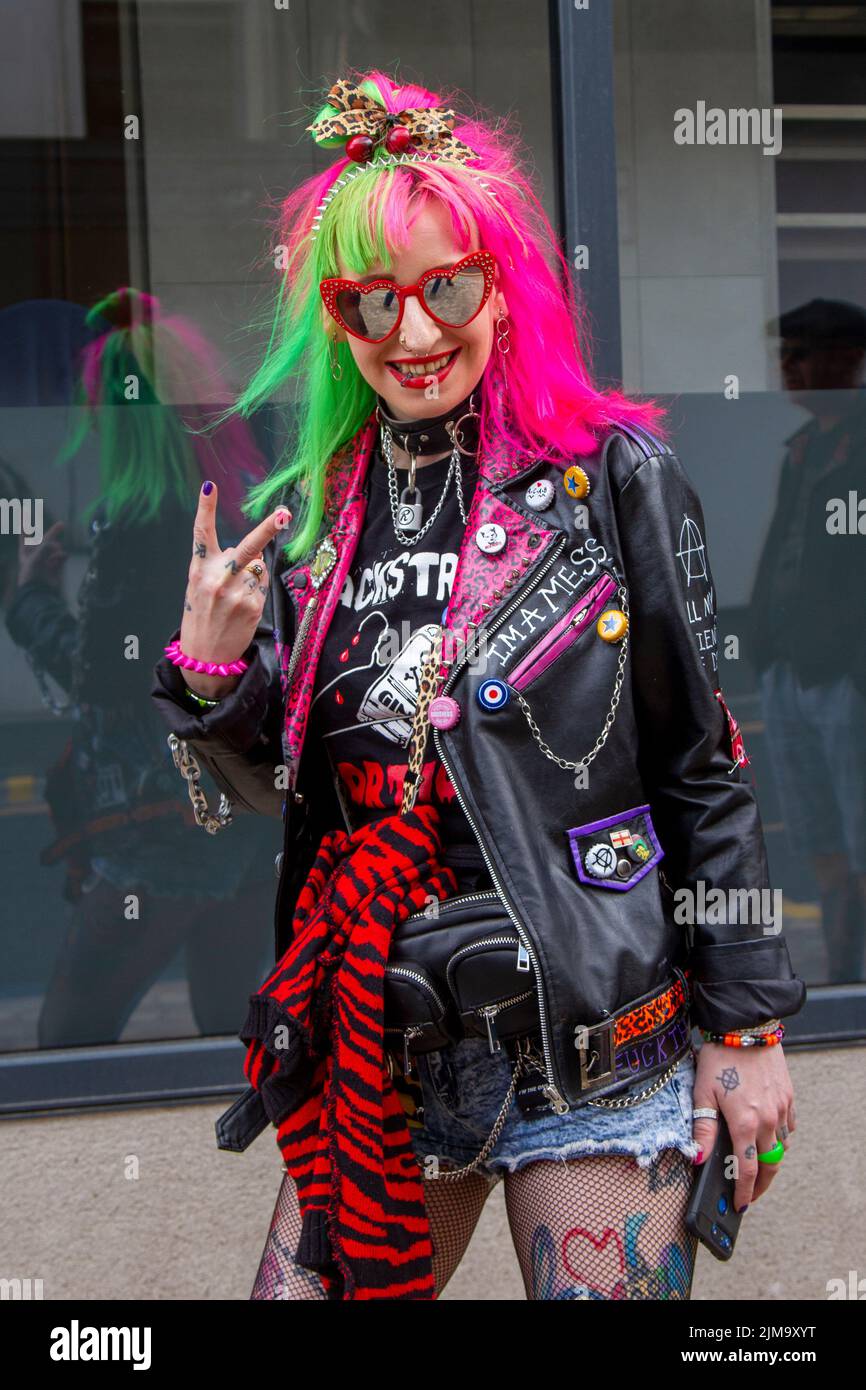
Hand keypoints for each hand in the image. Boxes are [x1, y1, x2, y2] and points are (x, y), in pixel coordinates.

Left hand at [17, 521, 66, 589]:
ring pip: (54, 548)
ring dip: (56, 549)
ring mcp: (47, 560)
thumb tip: (58, 547)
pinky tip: (59, 559)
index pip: (25, 537)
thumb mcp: (35, 558)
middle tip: (62, 524)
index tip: (24, 513)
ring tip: (55, 556)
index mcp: (26, 552)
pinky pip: (62, 556)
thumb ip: (45, 548)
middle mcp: (36, 555)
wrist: (40, 592)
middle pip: (45, 540)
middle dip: (53, 533)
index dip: (25, 527)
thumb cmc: (32, 575)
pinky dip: (62, 556)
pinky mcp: (56, 566)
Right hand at [179, 481, 291, 697]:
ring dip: (252, 573)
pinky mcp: (253, 605)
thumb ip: (218, 564)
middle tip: (283, 514)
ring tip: (235, 595)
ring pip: (258, 566)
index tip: (208, 487)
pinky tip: (242, 606)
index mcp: (199, 569)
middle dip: (268, 529)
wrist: (204, 655)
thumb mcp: (199, 586)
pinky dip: (256, 590)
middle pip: (247, 547)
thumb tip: (244, 552)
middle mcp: (217, 578)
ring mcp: (237, 592)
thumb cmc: (202, 615)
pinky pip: (262, 585)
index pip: (201, 533)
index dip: (205, 508)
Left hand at [692, 1039, 795, 1212]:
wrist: (746, 1026)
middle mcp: (768, 1120)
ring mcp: (782, 1109)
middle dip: (761, 1185)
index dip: (745, 1193)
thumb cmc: (720, 1057)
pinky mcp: (789, 1096)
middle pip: (770, 1165)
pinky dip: (781, 1137)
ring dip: (771, 1161)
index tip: (742, 1205)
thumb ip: (701, 1128)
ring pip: (781, 1146)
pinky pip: (789, 1126)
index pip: (748, 1171)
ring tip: (758, 1167)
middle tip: (751, 1194)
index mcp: (745, 1123)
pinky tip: (770, 1136)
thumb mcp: (702, 1091)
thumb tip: (696, 1158)